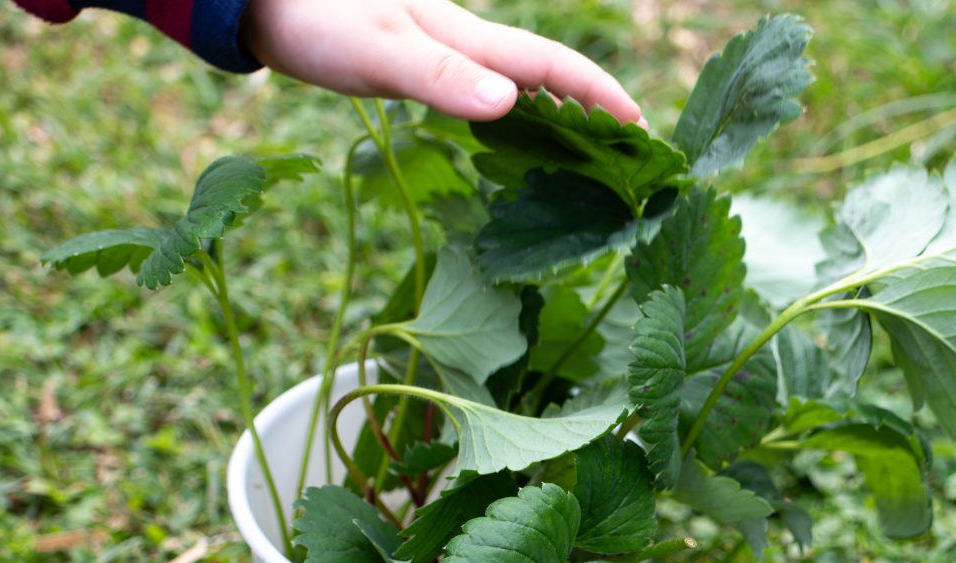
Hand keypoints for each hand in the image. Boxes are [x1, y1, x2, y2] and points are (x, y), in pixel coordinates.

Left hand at [241, 0, 642, 123]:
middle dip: (587, 105)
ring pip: (510, 78)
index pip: (549, 65)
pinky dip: (504, 110)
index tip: (642, 127)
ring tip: (580, 150)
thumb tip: (509, 105)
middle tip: (627, 149)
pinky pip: (476, 86)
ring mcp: (433, 46)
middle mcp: (458, 39)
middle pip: (540, 71)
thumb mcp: (377, 53)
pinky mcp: (406, 56)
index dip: (598, 95)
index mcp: (463, 38)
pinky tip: (499, 130)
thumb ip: (440, 78)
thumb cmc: (313, 19)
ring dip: (550, 110)